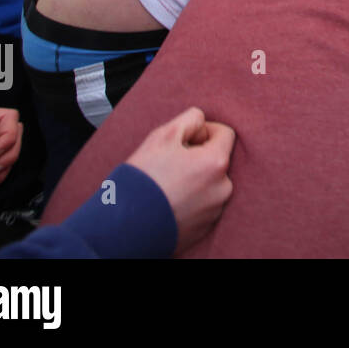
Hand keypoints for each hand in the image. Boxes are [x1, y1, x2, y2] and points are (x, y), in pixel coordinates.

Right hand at [126, 107, 234, 255]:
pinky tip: (169, 200)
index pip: (224, 133)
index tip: (185, 140)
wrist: (124, 225)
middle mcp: (223, 188)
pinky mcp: (205, 228)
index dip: (204, 131)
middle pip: (217, 160)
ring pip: (210, 183)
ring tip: (167, 184)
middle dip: (199, 157)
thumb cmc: (143, 178)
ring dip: (195, 179)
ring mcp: (215, 211)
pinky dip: (191, 200)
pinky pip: (203, 205)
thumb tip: (202, 123)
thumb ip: (191, 119)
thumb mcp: (163, 135)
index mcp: (216, 163)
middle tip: (171, 163)